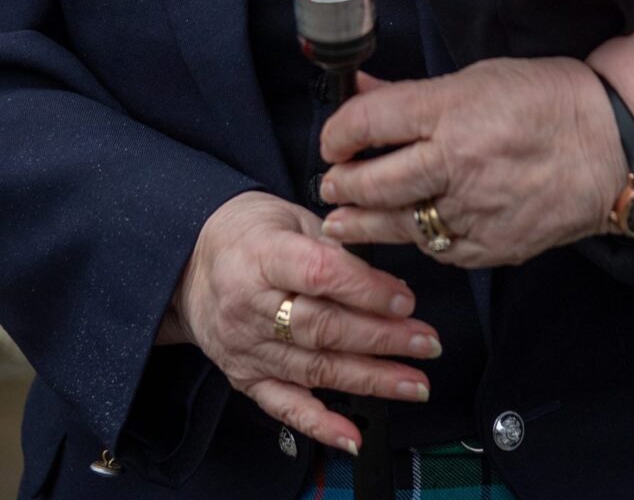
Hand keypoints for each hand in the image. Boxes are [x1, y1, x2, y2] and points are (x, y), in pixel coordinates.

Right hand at [163, 192, 441, 452]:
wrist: (189, 263)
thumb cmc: (248, 233)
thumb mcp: (291, 217)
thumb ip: (335, 246)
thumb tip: (387, 280)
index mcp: (262, 256)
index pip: (320, 275)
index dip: (366, 289)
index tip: (405, 299)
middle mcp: (250, 307)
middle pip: (324, 328)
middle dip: (382, 339)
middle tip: (425, 343)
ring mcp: (247, 348)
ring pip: (315, 369)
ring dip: (371, 380)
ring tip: (414, 383)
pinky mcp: (246, 378)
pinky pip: (286, 407)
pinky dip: (322, 425)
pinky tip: (355, 435)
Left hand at [319, 59, 624, 267]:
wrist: (616, 145)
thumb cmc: (551, 100)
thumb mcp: (480, 78)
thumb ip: (414, 93)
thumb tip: (361, 90)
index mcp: (452, 109)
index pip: (368, 123)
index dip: (337, 133)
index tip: (332, 140)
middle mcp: (457, 161)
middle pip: (372, 181)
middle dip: (340, 184)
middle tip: (330, 183)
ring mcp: (475, 209)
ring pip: (398, 225)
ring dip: (362, 222)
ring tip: (342, 221)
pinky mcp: (492, 246)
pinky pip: (438, 250)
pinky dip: (418, 241)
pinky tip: (406, 232)